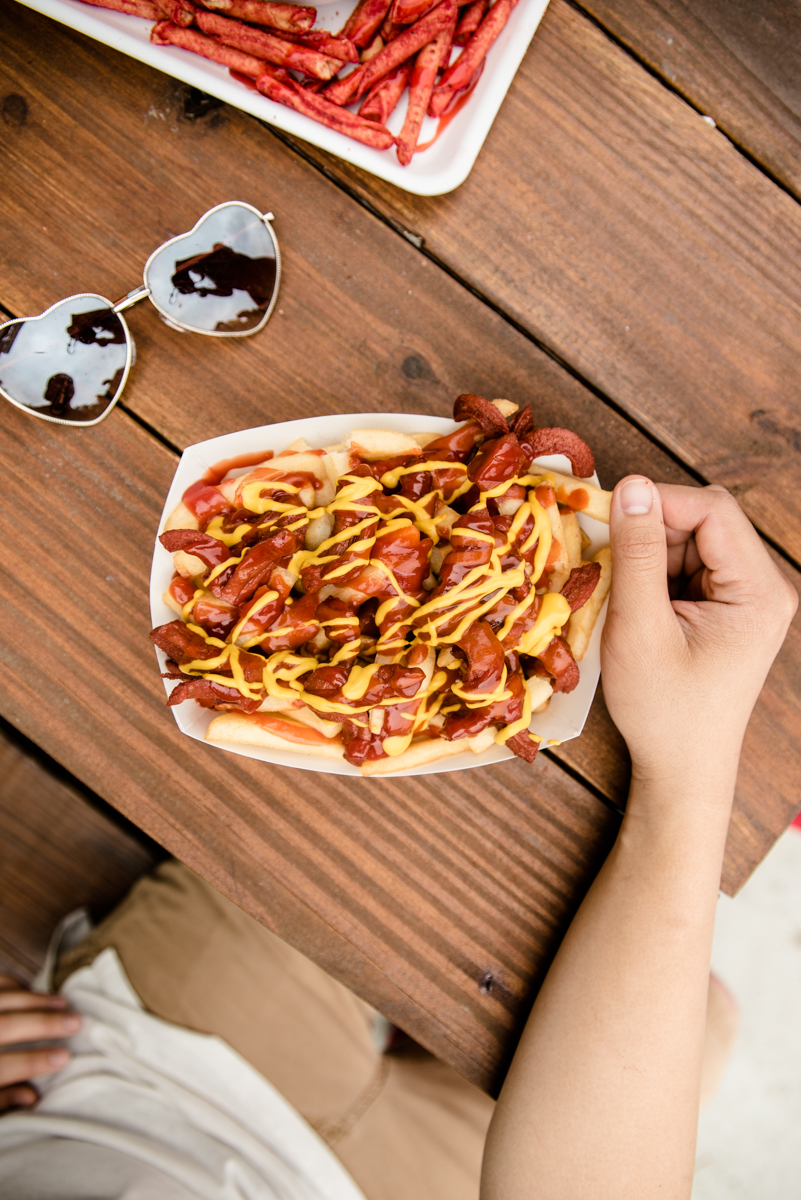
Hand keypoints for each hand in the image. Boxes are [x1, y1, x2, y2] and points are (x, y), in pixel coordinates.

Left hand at [0, 973, 80, 1111]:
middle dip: (43, 1023)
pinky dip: (13, 984)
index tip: (65, 1057)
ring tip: (62, 1002)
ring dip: (34, 998)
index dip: (34, 1062)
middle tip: (76, 1022)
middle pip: (4, 1026)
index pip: (2, 1067)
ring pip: (0, 998)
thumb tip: (32, 1095)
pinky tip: (31, 991)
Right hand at [601, 478, 796, 785]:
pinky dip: (652, 575)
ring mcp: (747, 597)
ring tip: (622, 598)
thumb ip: (636, 554)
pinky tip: (635, 607)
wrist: (683, 768)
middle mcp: (764, 587)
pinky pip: (686, 567)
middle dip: (650, 531)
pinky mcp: (726, 608)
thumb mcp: (640, 628)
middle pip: (703, 521)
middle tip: (607, 561)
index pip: (712, 510)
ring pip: (689, 541)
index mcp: (759, 591)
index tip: (604, 511)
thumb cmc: (664, 710)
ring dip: (647, 555)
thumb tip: (631, 485)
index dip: (657, 502)